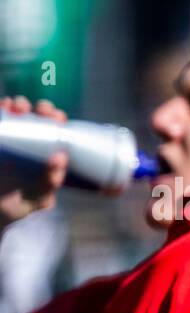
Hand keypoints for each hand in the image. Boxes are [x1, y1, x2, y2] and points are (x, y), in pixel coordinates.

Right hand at [1, 96, 69, 229]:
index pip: (55, 133)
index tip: (57, 117)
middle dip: (41, 109)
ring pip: (16, 115)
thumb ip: (48, 184)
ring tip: (18, 106)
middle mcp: (28, 144)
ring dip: (19, 105)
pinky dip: (1, 109)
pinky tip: (3, 106)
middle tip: (41, 110)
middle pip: (37, 119)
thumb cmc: (15, 207)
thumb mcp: (35, 199)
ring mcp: (8, 140)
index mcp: (44, 157)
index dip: (57, 121)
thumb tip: (60, 159)